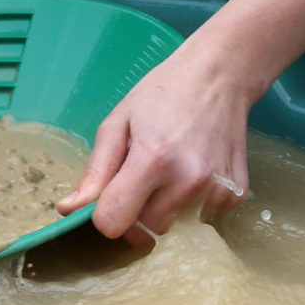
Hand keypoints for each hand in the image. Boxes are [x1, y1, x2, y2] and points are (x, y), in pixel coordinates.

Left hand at [54, 41, 253, 239]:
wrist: (219, 74)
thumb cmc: (164, 92)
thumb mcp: (119, 122)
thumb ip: (95, 171)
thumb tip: (68, 210)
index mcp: (153, 159)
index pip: (114, 223)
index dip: (105, 212)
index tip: (112, 192)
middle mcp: (188, 180)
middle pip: (145, 230)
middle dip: (137, 209)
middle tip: (144, 172)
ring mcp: (216, 188)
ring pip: (174, 227)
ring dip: (166, 208)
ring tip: (172, 168)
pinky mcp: (236, 193)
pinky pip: (202, 219)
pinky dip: (194, 203)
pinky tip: (195, 170)